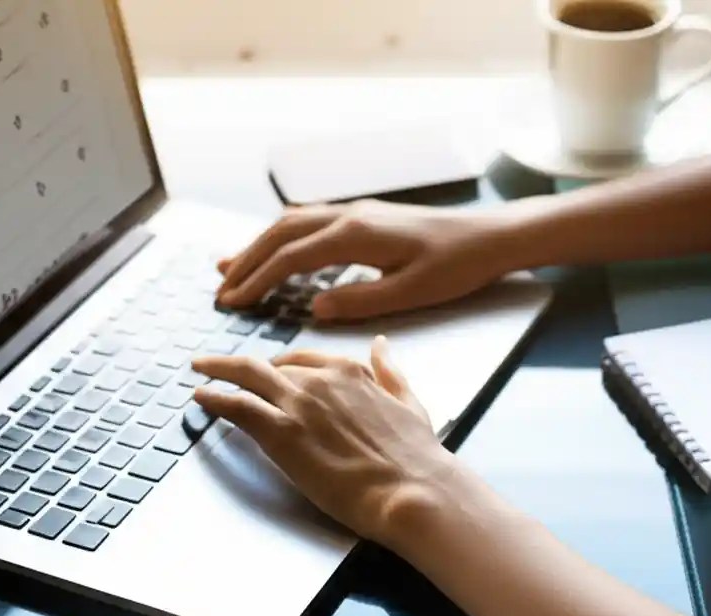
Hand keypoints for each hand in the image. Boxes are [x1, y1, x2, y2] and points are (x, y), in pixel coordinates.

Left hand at [192, 336, 467, 544]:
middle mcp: (321, 380)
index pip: (304, 359)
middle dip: (245, 368)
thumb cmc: (416, 456)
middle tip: (221, 367)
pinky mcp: (281, 433)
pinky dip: (215, 397)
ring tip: (202, 372)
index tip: (267, 369)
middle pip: (271, 367)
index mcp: (350, 372)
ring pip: (247, 376)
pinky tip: (201, 396)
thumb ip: (389, 372)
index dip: (280, 365)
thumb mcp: (409, 402)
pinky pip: (237, 405)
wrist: (411, 490)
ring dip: (219, 371)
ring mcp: (299, 404)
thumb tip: (381, 345)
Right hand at [216, 200, 516, 320]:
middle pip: (282, 233)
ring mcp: (357, 212)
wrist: (490, 237)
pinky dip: (284, 237)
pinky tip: (276, 250)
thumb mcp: (411, 294)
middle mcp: (350, 217)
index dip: (259, 280)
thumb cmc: (457, 267)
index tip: (233, 302)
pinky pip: (311, 222)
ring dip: (260, 245)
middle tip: (220, 289)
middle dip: (247, 261)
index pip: (292, 258)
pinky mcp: (366, 217)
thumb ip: (360, 300)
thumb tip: (314, 308)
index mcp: (357, 236)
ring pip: (293, 222)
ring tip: (232, 268)